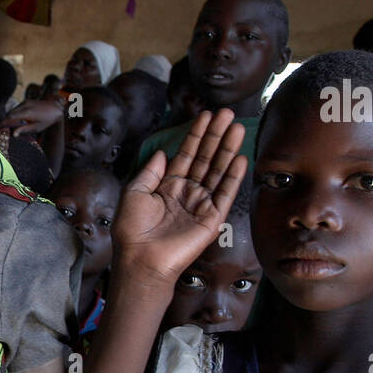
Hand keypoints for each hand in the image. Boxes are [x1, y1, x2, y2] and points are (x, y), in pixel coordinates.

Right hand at [0, 99, 62, 135]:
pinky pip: (17, 107)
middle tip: (4, 127)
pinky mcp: (27, 100)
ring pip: (13, 109)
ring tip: (11, 124)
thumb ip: (24, 130)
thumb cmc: (47, 120)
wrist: (56, 108)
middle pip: (10, 113)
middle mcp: (25, 105)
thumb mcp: (37, 128)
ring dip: (11, 116)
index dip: (4, 122)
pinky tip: (18, 119)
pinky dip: (15, 113)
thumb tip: (14, 134)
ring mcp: (26, 101)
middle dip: (6, 120)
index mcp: (27, 113)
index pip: (10, 117)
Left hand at [112, 108, 247, 286]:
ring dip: (228, 149)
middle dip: (216, 135)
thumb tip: (163, 151)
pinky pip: (225, 194)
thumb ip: (150, 171)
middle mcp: (187, 193)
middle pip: (206, 158)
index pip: (187, 154)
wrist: (140, 259)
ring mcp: (201, 205)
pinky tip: (240, 158)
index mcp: (168, 186)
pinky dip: (233, 177)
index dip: (196, 135)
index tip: (206, 115)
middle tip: (227, 113)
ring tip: (237, 127)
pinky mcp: (211, 219)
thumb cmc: (132, 230)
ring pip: (218, 171)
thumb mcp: (134, 192)